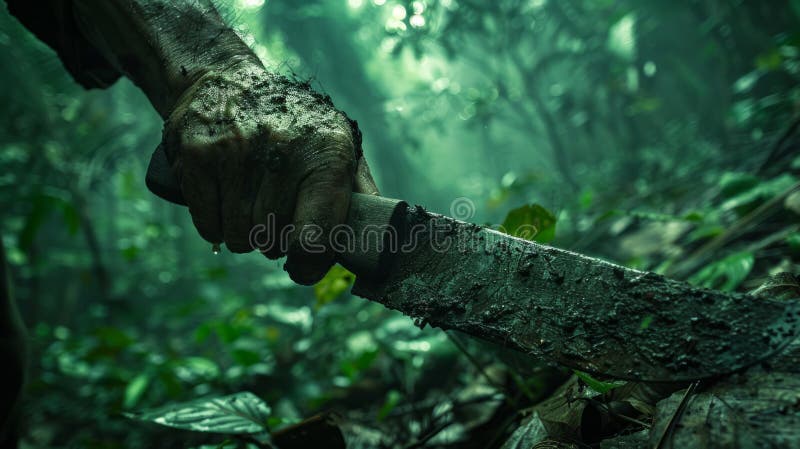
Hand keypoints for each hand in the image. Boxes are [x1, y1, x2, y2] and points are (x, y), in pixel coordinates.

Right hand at [162, 60, 378, 283]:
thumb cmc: (293, 127)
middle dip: (274, 240)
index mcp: (328, 153)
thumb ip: (359, 193)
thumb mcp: (337, 146)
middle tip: (274, 215)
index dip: (309, 264)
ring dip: (245, 234)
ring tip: (250, 203)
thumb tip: (376, 237)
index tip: (303, 267)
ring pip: (239, 238)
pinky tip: (226, 197)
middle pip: (273, 241)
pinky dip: (216, 226)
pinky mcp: (198, 156)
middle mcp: (283, 150)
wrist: (226, 79)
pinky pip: (209, 227)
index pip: (316, 236)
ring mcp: (236, 152)